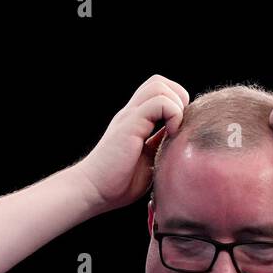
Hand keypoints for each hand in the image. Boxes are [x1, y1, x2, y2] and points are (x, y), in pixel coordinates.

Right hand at [75, 75, 189, 213]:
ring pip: (159, 86)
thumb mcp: (147, 161)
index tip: (179, 128)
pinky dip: (172, 114)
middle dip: (178, 97)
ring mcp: (129, 117)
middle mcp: (131, 113)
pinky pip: (159, 103)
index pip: (158, 92)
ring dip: (176, 104)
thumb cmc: (117, 184)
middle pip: (158, 82)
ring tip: (175, 130)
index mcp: (135, 121)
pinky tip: (170, 134)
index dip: (175, 103)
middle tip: (179, 125)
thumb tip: (179, 141)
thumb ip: (159, 146)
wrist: (93, 191)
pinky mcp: (131, 124)